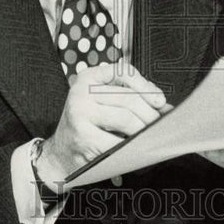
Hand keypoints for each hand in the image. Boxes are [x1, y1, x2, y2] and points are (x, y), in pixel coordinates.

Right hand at [37, 61, 166, 190]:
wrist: (60, 152)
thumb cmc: (88, 125)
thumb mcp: (103, 101)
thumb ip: (130, 96)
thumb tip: (163, 104)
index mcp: (88, 77)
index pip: (123, 72)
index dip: (146, 86)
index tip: (160, 101)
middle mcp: (81, 91)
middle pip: (129, 98)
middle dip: (150, 114)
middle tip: (160, 125)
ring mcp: (80, 113)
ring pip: (126, 119)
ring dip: (143, 131)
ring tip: (149, 137)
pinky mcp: (83, 136)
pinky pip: (118, 141)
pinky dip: (131, 146)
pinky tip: (135, 149)